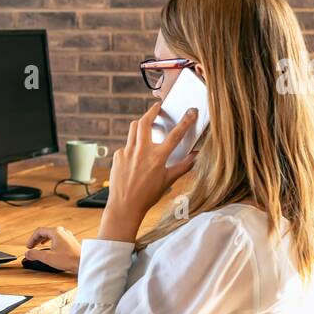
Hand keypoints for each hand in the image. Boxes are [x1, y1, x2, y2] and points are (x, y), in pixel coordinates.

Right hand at [24, 225, 81, 273]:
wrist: (84, 262)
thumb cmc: (68, 259)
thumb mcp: (48, 257)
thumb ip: (35, 254)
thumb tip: (27, 254)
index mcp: (56, 232)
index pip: (39, 231)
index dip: (31, 239)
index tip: (28, 247)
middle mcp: (62, 231)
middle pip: (46, 232)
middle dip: (37, 239)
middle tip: (32, 247)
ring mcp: (68, 236)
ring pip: (52, 235)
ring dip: (44, 240)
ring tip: (40, 246)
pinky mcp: (71, 242)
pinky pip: (58, 239)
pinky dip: (51, 242)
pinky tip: (51, 248)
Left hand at [101, 101, 199, 241]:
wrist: (125, 206)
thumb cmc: (148, 195)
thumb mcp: (168, 181)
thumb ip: (183, 166)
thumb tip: (196, 156)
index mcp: (157, 158)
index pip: (175, 135)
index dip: (186, 121)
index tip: (191, 111)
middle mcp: (141, 152)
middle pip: (145, 122)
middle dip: (152, 111)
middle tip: (157, 107)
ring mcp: (127, 152)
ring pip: (134, 129)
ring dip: (141, 123)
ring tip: (147, 124)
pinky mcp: (117, 156)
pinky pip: (127, 145)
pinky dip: (133, 146)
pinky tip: (136, 157)